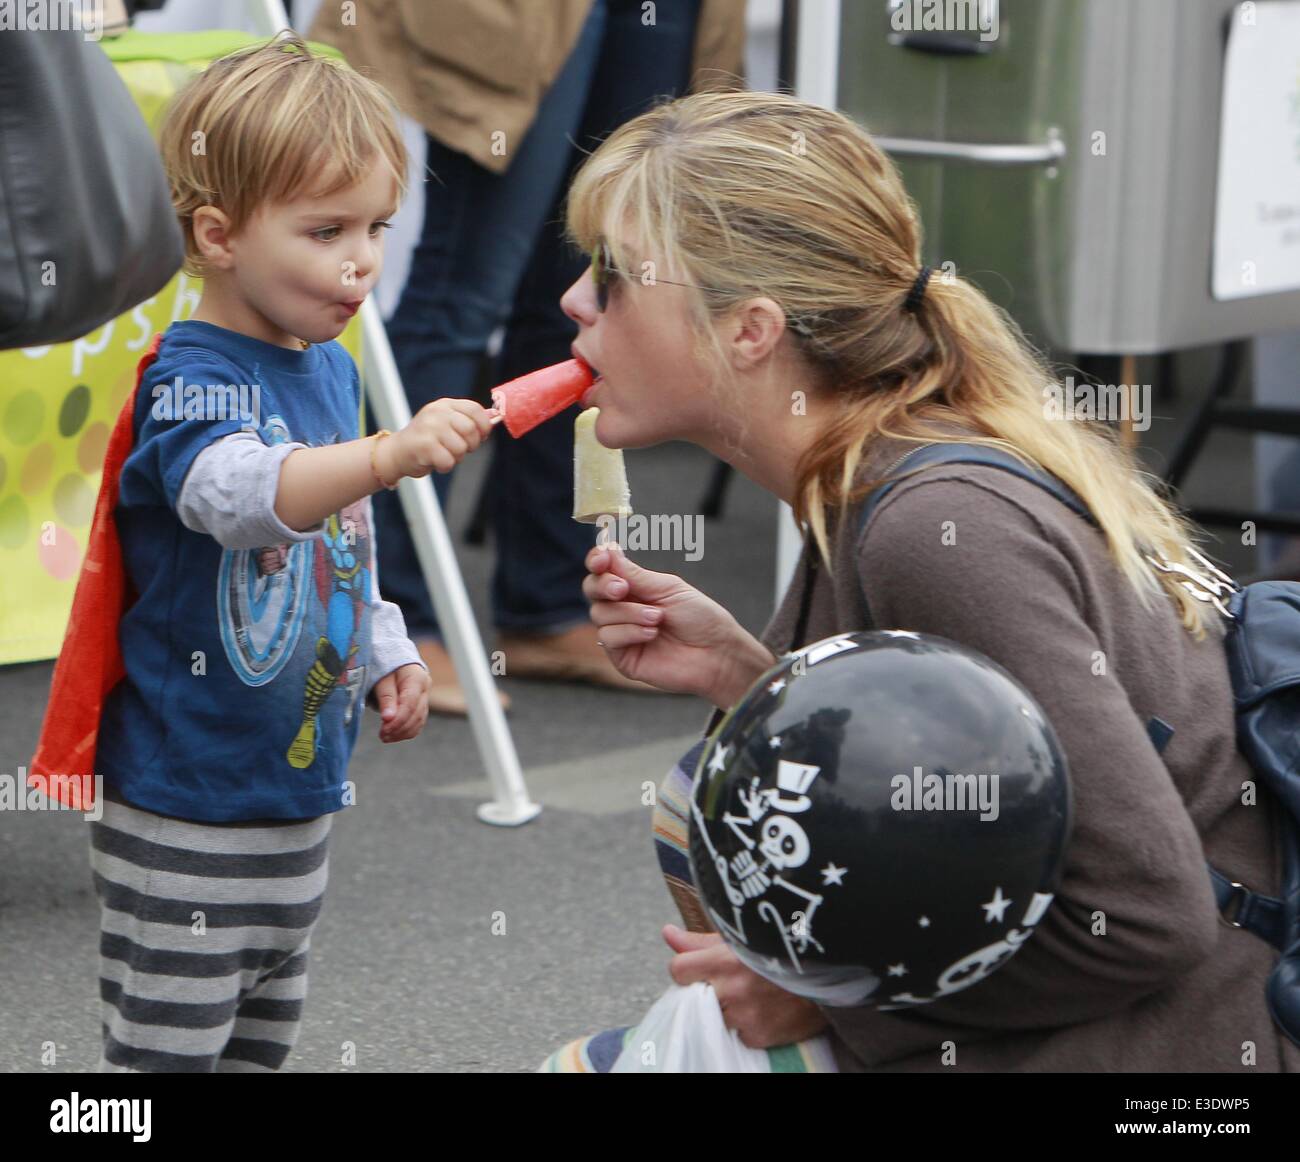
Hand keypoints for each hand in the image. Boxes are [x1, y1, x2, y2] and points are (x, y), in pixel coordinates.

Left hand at [371, 663, 429, 742]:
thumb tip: (388, 718)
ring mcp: (424, 698)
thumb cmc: (384, 664)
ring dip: (402, 732)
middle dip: (399, 728)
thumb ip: (386, 698)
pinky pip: (417, 722)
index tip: (383, 729)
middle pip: (416, 714)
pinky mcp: (420, 705)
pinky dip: (406, 731)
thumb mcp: (382, 678)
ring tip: (384, 737)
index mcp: (417, 678)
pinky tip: (393, 735)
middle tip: (382, 736)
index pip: (410, 704)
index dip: (398, 719)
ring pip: (419, 721)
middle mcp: (425, 688)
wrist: (391, 656)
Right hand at [381, 399, 496, 481]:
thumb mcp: (446, 423)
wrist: (397, 453)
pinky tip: (436, 462)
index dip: (484, 426)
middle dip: (471, 445)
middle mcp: (437, 413)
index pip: (475, 409)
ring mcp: (429, 428)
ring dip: (456, 457)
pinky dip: (445, 466)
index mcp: (445, 405)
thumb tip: (495, 416)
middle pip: (471, 430)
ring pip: (461, 448)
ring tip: (443, 454)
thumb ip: (468, 421)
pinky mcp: (424, 446)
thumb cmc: (427, 440)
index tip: (481, 436)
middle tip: (459, 449)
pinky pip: (449, 461)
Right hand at [582, 543, 776, 705]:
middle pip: (591, 588)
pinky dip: (629, 632)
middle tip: (623, 588)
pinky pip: (608, 638)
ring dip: (628, 613)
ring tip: (657, 618)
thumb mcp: (667, 588)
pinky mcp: (621, 657)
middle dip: (603, 585)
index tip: (603, 558)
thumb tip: (607, 548)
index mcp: (635, 586)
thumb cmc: (699, 617)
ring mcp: (621, 632)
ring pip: (599, 613)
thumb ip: (634, 573)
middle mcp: (623, 607)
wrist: (716, 653)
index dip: (597, 560)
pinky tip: (652, 634)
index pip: (603, 569)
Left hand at [664, 925, 828, 1049]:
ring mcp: (744, 1016)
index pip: (678, 969)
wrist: (830, 970)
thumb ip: (701, 941)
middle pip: (692, 997)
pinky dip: (746, 1025)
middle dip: (706, 989)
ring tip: (750, 994)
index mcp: (724, 959)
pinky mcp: (758, 1037)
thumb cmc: (783, 946)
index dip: (688, 967)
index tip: (702, 967)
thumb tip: (667, 933)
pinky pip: (738, 1034)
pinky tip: (764, 1009)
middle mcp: (731, 989)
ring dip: (726, 1009)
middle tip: (729, 981)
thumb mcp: (742, 936)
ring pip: (715, 1017)